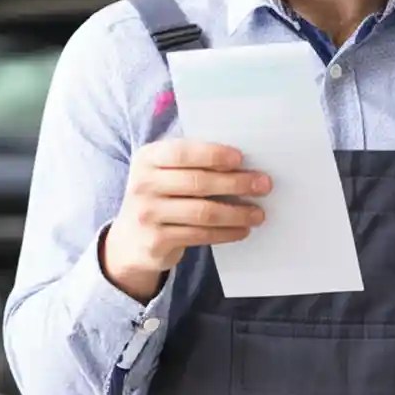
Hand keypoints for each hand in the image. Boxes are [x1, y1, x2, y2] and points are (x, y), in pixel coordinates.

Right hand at [102, 140, 270, 301]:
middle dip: (236, 183)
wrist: (131, 239)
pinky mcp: (156, 241)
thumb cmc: (159, 196)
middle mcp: (142, 184)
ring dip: (237, 212)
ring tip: (258, 213)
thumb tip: (241, 163)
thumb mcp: (163, 172)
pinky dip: (226, 232)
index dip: (213, 154)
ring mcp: (147, 214)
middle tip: (263, 184)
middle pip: (198, 182)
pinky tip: (242, 229)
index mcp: (146, 158)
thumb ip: (191, 163)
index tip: (241, 158)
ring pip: (203, 212)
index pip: (182, 152)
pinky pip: (200, 235)